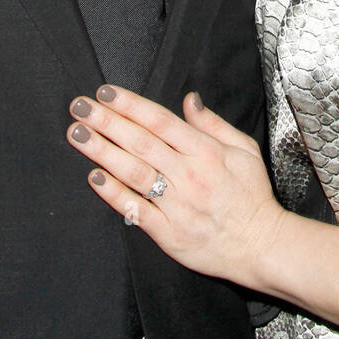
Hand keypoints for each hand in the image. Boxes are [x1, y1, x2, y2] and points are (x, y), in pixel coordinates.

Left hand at [66, 84, 285, 288]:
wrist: (261, 246)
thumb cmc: (252, 196)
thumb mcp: (244, 150)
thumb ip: (213, 124)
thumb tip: (189, 99)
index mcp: (207, 152)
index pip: (160, 121)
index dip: (131, 104)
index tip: (105, 92)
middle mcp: (189, 175)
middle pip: (140, 142)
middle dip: (107, 121)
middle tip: (78, 106)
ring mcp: (177, 205)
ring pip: (133, 172)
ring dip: (102, 151)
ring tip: (77, 133)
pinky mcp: (168, 232)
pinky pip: (135, 209)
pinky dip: (113, 193)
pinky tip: (93, 177)